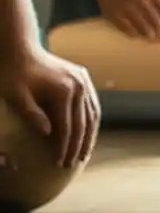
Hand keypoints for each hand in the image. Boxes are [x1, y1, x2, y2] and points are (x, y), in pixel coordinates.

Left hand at [0, 45, 99, 167]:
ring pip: (93, 114)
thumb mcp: (16, 96)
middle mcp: (79, 86)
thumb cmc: (13, 74)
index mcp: (64, 90)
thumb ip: (32, 114)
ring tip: (85, 152)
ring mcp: (84, 81)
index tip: (59, 163)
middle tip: (74, 163)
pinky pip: (92, 103)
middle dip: (79, 145)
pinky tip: (89, 131)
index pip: (67, 126)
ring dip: (90, 135)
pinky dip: (92, 120)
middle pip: (84, 122)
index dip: (64, 147)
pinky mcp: (83, 78)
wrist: (20, 49)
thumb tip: (48, 134)